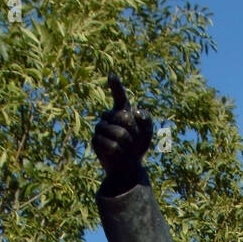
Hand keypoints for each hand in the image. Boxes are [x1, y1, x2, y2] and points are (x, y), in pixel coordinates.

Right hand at [92, 74, 153, 188]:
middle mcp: (109, 116)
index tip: (112, 75)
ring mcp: (100, 127)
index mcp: (121, 111)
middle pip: (124, 118)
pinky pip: (111, 145)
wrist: (127, 166)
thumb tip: (135, 112)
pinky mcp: (95, 141)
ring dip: (128, 144)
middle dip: (134, 132)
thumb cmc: (137, 147)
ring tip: (126, 148)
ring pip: (118, 134)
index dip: (115, 86)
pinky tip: (118, 154)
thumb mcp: (147, 132)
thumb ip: (146, 119)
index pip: (119, 96)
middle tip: (134, 141)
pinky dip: (119, 152)